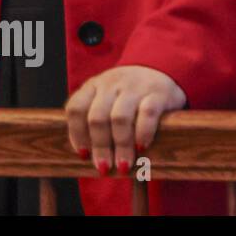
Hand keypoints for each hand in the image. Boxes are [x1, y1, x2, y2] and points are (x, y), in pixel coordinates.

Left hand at [65, 65, 187, 176]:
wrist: (159, 68)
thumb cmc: (127, 93)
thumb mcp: (106, 97)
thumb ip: (95, 117)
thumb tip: (87, 155)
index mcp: (93, 86)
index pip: (75, 108)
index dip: (76, 133)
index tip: (83, 154)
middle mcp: (110, 84)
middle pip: (97, 117)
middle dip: (100, 146)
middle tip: (104, 167)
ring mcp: (134, 87)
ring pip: (120, 117)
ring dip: (120, 145)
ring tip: (123, 165)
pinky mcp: (158, 93)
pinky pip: (147, 114)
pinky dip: (143, 133)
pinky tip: (142, 147)